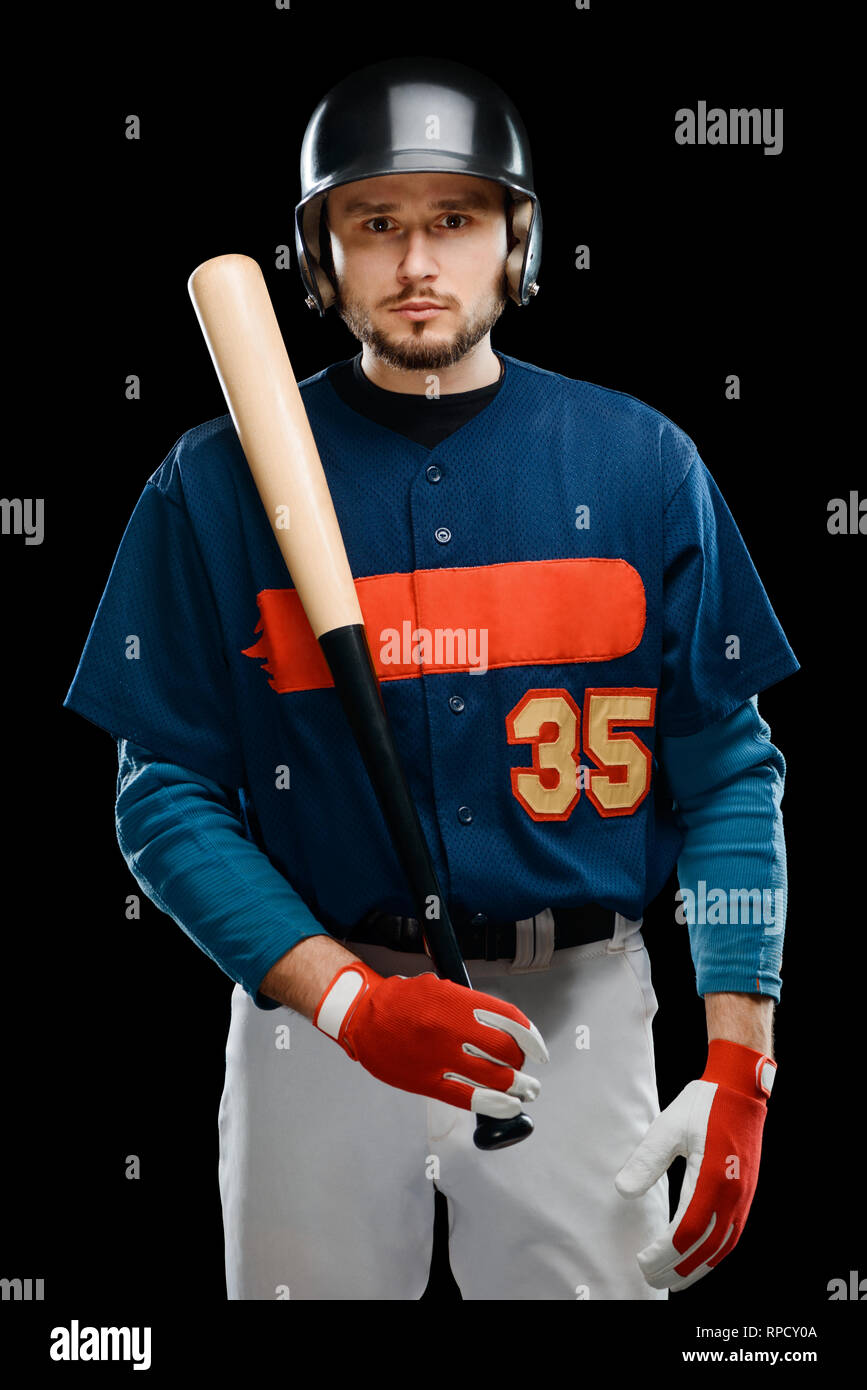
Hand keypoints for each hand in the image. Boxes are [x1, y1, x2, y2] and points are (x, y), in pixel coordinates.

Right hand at [313, 961, 548, 1117]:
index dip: (531, 1038)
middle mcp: (452, 1028)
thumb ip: (471, 1005)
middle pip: (505, 1051)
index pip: (509, 1020)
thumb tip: (503, 1026)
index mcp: (457, 1001)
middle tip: (529, 1074)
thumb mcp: (440, 987)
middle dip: (523, 1066)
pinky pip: (468, 1097)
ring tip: (526, 1092)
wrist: (362, 1016)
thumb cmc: (402, 1001)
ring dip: (516, 1087)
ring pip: (492, 1077)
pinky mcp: (427, 1081)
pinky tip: (508, 1106)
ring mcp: (440, 1056)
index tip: (539, 1050)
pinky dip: (494, 1104)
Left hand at [614, 1039, 775, 1290]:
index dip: (665, 1253)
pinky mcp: (746, 1193)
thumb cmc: (703, 1105)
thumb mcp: (667, 1128)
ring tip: (674, 1279)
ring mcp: (743, 1196)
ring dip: (698, 1267)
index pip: (687, 1232)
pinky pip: (732, 1234)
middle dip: (678, 1268)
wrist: (739, 1089)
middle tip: (651, 1279)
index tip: (643, 1261)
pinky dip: (715, 1253)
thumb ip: (646, 1161)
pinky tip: (700, 1255)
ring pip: (722, 1246)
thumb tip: (623, 1190)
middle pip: (705, 1247)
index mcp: (711, 1179)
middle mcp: (732, 1195)